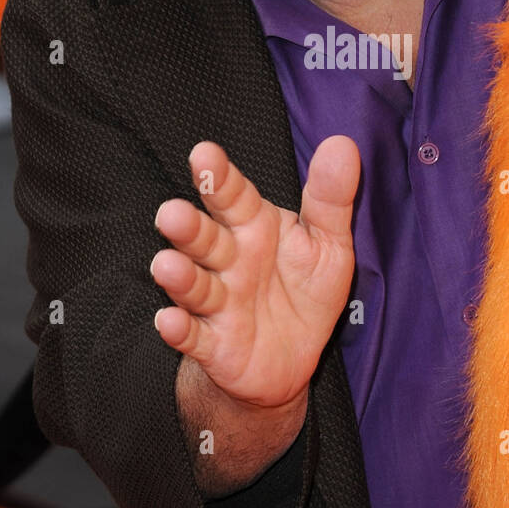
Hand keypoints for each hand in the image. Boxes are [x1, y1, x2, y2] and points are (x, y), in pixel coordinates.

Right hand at [151, 135, 359, 409]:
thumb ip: (330, 198)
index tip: (204, 154)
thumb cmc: (304, 291)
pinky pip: (193, 336)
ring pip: (194, 285)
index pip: (233, 196)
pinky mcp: (213, 344)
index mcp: (254, 227)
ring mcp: (218, 302)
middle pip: (205, 239)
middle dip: (188, 228)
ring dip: (179, 276)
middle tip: (171, 214)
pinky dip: (178, 330)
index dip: (219, 177)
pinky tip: (169, 321)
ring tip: (166, 265)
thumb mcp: (329, 244)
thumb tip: (342, 144)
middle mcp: (229, 260)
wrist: (291, 363)